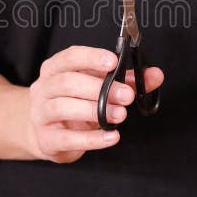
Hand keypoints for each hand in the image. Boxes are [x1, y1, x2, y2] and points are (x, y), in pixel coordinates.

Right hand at [27, 45, 163, 163]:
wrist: (46, 133)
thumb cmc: (74, 104)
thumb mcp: (97, 87)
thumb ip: (126, 80)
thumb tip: (155, 75)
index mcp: (54, 69)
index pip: (70, 57)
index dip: (91, 57)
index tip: (113, 62)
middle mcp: (43, 88)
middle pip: (67, 82)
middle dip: (100, 88)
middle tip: (126, 95)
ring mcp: (41, 114)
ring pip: (63, 107)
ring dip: (96, 110)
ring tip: (120, 115)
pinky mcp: (46, 139)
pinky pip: (67, 138)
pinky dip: (91, 138)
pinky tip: (111, 136)